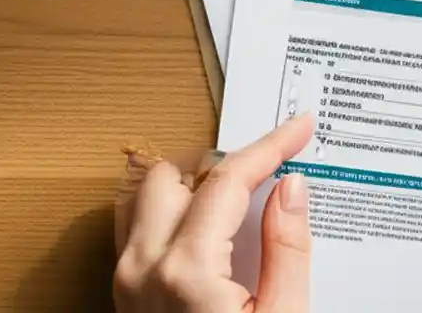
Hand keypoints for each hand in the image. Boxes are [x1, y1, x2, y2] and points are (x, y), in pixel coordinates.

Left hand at [114, 115, 315, 312]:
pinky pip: (138, 225)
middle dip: (224, 163)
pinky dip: (172, 209)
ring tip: (236, 194)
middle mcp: (145, 267)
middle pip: (175, 174)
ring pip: (147, 194)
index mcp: (188, 270)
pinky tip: (208, 221)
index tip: (297, 128)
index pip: (228, 181)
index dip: (269, 146)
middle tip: (266, 168)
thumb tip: (291, 189)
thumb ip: (287, 250)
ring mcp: (127, 279)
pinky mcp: (125, 292)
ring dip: (192, 183)